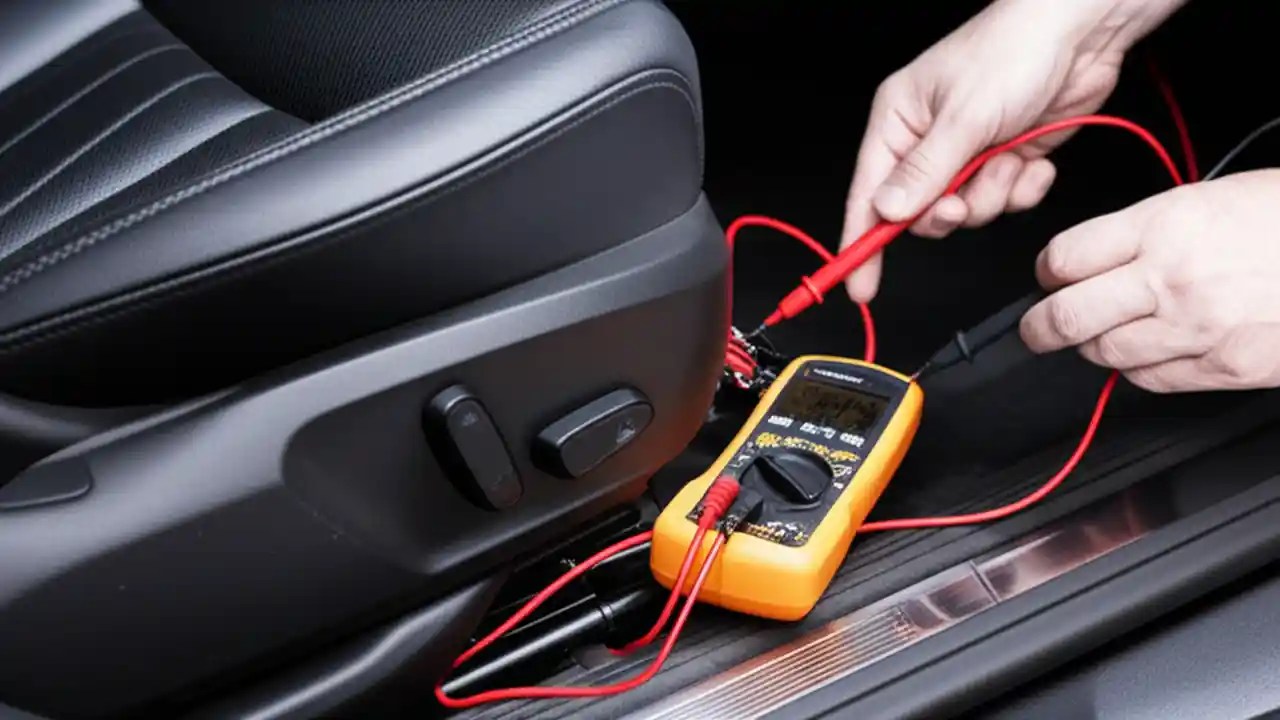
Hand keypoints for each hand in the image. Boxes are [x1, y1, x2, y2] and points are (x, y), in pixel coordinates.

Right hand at [841, 0, 1185, 302]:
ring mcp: (969, 152)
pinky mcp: (1006, 159)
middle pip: (920, 213)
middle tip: (963, 200)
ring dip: (993, 195)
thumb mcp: (964, 118)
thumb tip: (886, 211)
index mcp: (899, 120)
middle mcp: (928, 140)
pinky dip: (1022, 188)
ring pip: (966, 212)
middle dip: (949, 212)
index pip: (868, 194)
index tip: (859, 285)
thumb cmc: (1015, 49)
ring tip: (1009, 161)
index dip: (861, 243)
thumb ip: (925, 172)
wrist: (1083, 32)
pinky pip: (1003, 201)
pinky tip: (1033, 160)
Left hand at [1021, 170, 1279, 392]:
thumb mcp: (1218, 198)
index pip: (1065, 257)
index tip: (1048, 276)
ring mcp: (1196, 328)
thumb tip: (1104, 255)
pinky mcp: (1222, 369)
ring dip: (1092, 347)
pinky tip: (1147, 353)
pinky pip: (1150, 379)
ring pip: (1104, 353)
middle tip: (1035, 328)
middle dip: (1039, 326)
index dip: (1046, 271)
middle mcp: (1172, 278)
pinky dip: (1137, 370)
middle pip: (1066, 315)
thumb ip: (1154, 229)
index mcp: (1168, 224)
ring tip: (1097, 336)